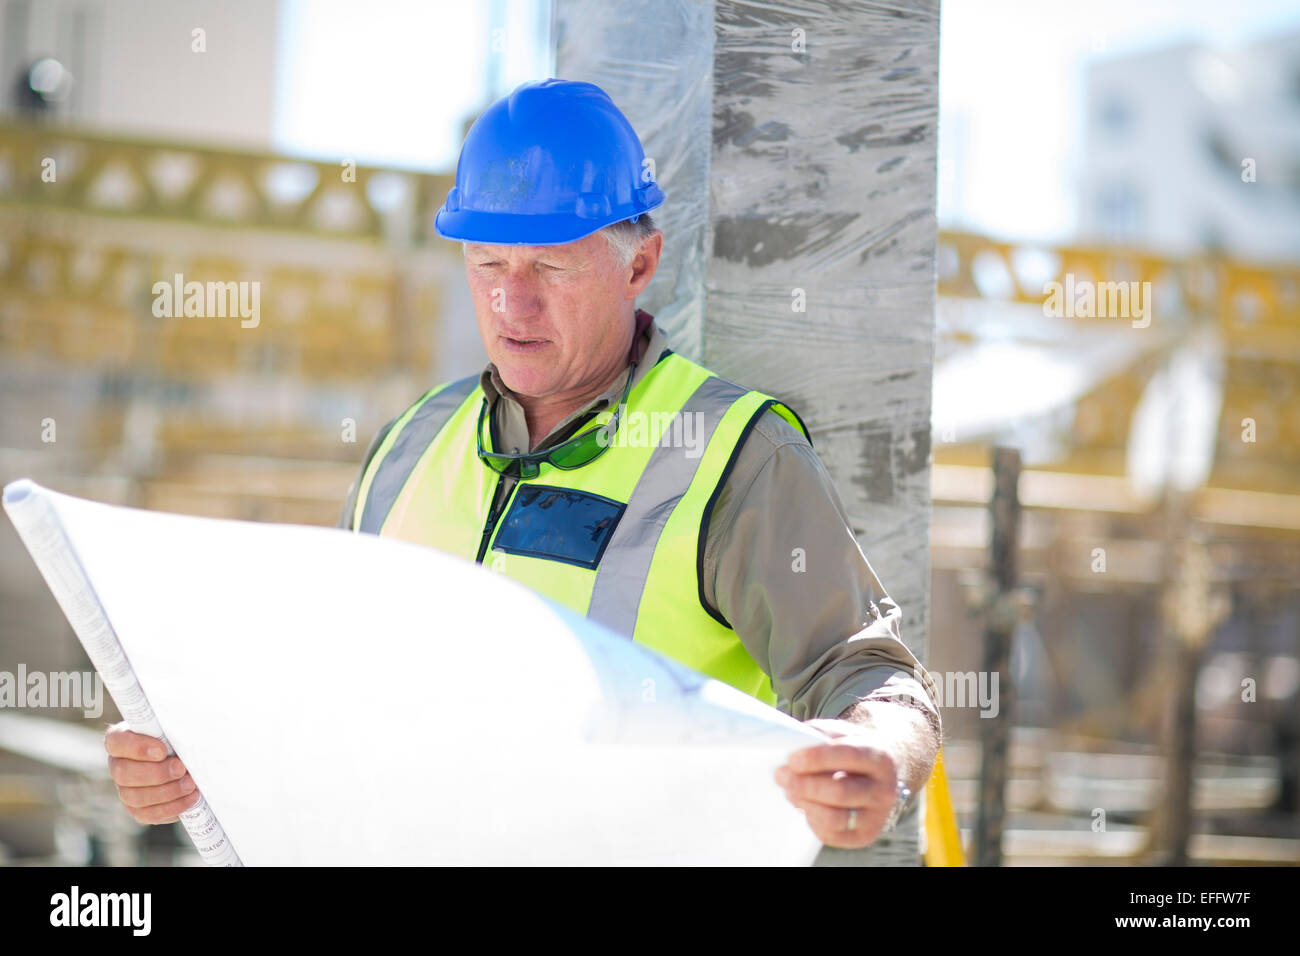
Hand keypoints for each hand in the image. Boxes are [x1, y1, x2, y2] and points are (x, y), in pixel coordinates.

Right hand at [104, 722, 201, 823]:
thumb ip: (175, 727)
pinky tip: (190, 798)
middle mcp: (118, 765)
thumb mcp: (177, 725)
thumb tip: (187, 736)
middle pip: (123, 773)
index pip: (116, 742)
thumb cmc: (179, 735)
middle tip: (181, 769)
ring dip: (166, 792)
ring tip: (190, 784)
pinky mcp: (138, 808)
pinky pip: (148, 814)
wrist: (188, 757)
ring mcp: (125, 789)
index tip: (162, 751)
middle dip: (156, 773)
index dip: (137, 748)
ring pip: (135, 796)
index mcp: (121, 739)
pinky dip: (171, 808)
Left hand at [774, 718, 902, 848]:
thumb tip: (790, 744)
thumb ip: (819, 735)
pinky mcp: (865, 835)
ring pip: (834, 817)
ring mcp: (877, 816)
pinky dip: (812, 821)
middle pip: (840, 791)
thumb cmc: (850, 749)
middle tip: (782, 776)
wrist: (876, 774)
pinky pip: (832, 834)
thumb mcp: (841, 733)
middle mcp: (884, 790)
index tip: (793, 759)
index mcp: (880, 758)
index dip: (817, 758)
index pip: (849, 756)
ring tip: (789, 791)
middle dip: (805, 785)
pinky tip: (804, 806)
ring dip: (805, 804)